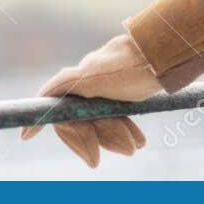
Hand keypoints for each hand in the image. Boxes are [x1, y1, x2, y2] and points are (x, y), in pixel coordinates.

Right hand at [20, 33, 161, 167]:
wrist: (161, 52)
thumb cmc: (126, 66)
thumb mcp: (92, 77)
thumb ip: (63, 84)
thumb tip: (42, 96)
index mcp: (76, 83)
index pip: (60, 116)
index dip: (58, 132)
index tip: (52, 146)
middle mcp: (87, 85)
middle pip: (86, 123)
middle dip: (104, 140)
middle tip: (128, 151)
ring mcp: (106, 88)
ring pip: (104, 121)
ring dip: (118, 137)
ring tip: (136, 147)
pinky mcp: (124, 90)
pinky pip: (119, 116)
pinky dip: (127, 130)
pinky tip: (140, 141)